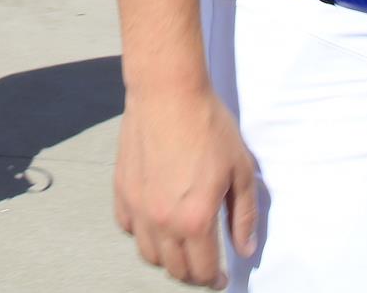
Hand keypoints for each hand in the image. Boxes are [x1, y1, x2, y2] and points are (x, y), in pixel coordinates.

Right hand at [114, 82, 259, 288]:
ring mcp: (139, 207)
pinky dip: (142, 232)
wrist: (168, 92)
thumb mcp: (241, 170)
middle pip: (174, 269)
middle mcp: (163, 221)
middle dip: (192, 273)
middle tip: (204, 263)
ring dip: (166, 257)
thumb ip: (243, 215)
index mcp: (196, 220)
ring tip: (180, 245)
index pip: (203, 270)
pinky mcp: (122, 189)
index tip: (221, 277)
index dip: (214, 280)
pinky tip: (156, 220)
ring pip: (149, 254)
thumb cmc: (208, 126)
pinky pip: (128, 227)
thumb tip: (244, 248)